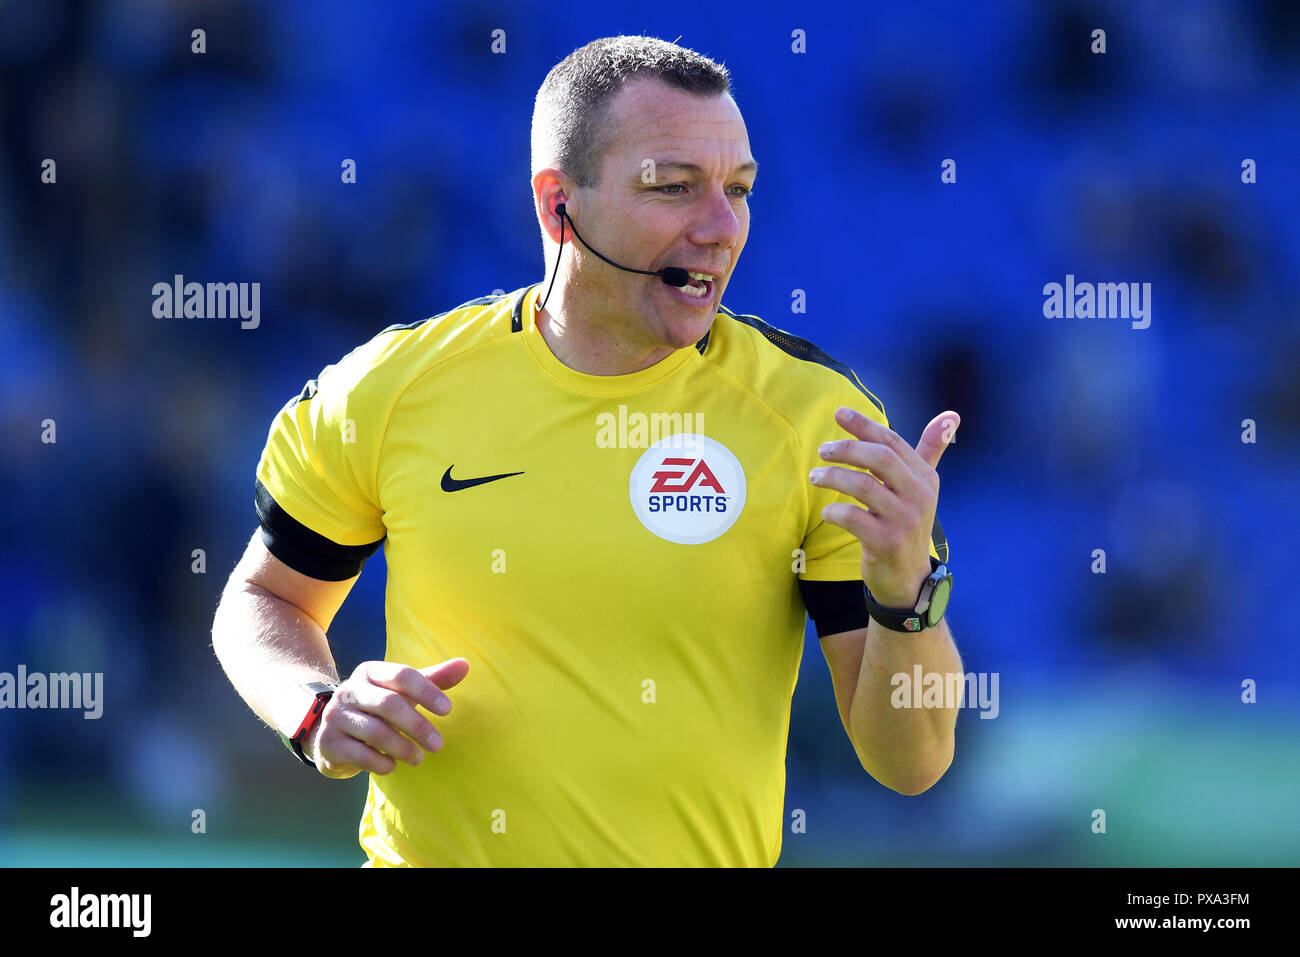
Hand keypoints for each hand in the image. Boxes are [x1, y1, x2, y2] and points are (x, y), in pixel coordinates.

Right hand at [306, 658, 469, 778]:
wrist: (330, 730)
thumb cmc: (377, 706)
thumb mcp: (402, 691)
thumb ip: (433, 679)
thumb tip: (465, 665)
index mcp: (370, 672)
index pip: (402, 675)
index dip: (427, 691)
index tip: (448, 710)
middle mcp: (349, 690)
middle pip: (389, 704)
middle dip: (417, 726)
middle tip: (438, 745)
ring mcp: (336, 717)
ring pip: (376, 732)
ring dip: (403, 748)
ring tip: (419, 758)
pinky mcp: (329, 743)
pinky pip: (360, 755)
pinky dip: (381, 763)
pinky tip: (393, 766)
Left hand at [810, 407, 958, 607]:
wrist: (909, 577)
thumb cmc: (907, 523)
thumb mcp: (922, 487)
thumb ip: (930, 450)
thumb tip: (951, 415)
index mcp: (925, 478)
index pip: (893, 442)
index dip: (865, 425)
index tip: (839, 413)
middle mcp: (919, 496)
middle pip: (880, 459)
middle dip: (847, 449)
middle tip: (822, 451)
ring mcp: (904, 520)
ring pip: (864, 486)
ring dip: (834, 477)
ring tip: (815, 477)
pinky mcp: (886, 542)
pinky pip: (854, 518)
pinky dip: (835, 511)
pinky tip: (827, 512)